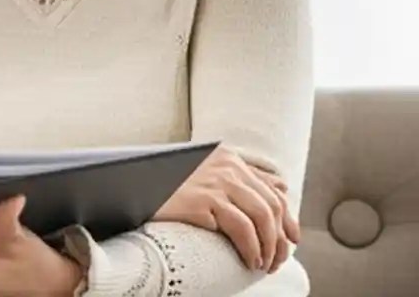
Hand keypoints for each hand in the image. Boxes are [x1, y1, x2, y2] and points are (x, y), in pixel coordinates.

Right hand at [153, 146, 298, 272]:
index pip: (273, 191)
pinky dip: (251, 249)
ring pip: (261, 219)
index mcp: (229, 158)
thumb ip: (241, 175)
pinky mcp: (202, 202)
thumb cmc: (168, 183)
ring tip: (262, 265)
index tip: (292, 240)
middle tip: (276, 261)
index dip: (288, 219)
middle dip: (280, 240)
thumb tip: (282, 186)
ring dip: (268, 248)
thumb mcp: (206, 171)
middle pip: (271, 207)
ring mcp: (215, 184)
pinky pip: (241, 230)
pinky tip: (248, 260)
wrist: (131, 186)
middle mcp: (226, 167)